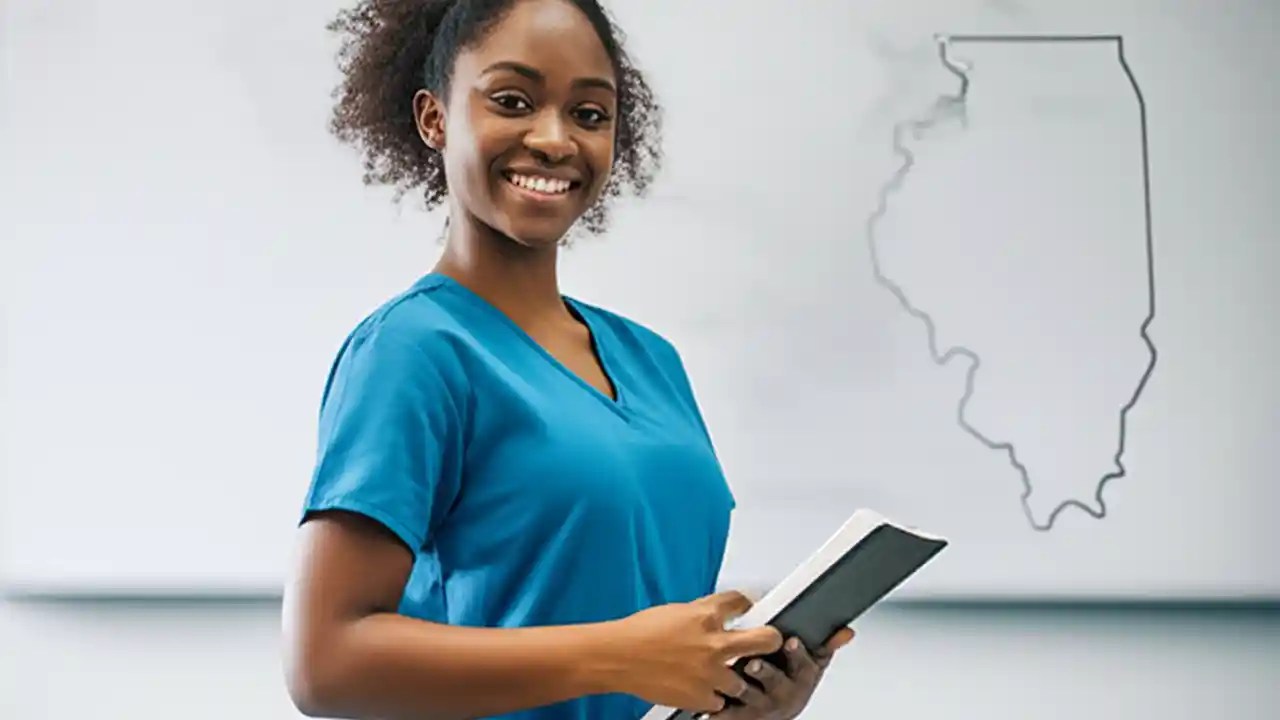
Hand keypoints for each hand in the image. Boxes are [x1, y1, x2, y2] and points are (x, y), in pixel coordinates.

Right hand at [607, 591, 784, 713]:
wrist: (618, 657)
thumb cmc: (639, 633)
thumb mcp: (674, 611)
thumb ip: (700, 613)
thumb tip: (716, 613)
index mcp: (705, 616)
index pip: (741, 602)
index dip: (747, 604)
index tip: (750, 608)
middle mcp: (714, 644)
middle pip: (765, 640)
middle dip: (772, 640)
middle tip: (771, 642)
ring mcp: (710, 673)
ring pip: (743, 680)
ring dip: (735, 679)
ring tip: (722, 677)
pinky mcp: (701, 697)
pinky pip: (720, 702)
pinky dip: (714, 698)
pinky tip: (704, 691)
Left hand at [711, 626, 855, 719]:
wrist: (768, 715)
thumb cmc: (788, 684)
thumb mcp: (810, 666)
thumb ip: (824, 646)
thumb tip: (846, 631)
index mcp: (801, 678)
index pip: (804, 665)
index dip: (798, 655)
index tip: (791, 642)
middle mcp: (782, 694)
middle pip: (775, 682)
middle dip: (766, 672)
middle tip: (755, 662)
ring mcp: (761, 706)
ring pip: (750, 695)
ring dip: (741, 686)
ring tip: (731, 676)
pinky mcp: (740, 716)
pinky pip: (728, 713)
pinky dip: (719, 708)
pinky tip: (710, 700)